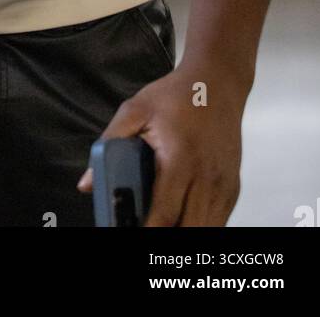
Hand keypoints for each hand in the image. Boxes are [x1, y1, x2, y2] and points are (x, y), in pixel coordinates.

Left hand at [75, 62, 246, 225]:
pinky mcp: (233, 187)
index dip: (148, 232)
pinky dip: (201, 225)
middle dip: (166, 238)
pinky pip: (219, 221)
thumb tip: (86, 183)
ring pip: (208, 229)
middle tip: (144, 230)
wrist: (217, 81)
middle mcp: (206, 177)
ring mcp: (223, 184)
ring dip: (185, 232)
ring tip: (162, 226)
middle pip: (189, 229)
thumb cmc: (175, 95)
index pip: (164, 212)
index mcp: (178, 159)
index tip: (131, 233)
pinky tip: (183, 220)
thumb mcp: (135, 110)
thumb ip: (108, 144)